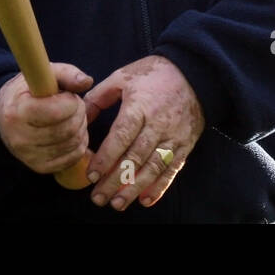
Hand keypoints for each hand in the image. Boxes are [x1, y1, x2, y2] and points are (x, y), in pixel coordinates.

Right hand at [0, 63, 92, 174]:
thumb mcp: (42, 74)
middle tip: (75, 105)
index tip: (68, 95)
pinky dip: (79, 144)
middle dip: (79, 114)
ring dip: (81, 128)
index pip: (56, 112)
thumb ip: (66, 74)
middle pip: (67, 129)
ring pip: (73, 144)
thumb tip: (86, 81)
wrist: (5, 117)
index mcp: (17, 111)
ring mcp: (28, 156)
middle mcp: (19, 138)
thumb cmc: (28, 92)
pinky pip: (72, 158)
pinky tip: (72, 132)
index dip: (71, 101)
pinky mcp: (39, 167)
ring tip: (73, 117)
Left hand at [83, 55, 204, 210]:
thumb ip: (99, 97)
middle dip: (115, 180)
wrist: (194, 71)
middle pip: (135, 157)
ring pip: (153, 167)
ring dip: (134, 188)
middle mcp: (158, 124)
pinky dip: (160, 187)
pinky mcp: (185, 144)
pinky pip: (172, 169)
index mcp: (140, 106)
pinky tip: (145, 200)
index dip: (106, 157)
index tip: (91, 174)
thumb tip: (80, 119)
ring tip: (117, 203)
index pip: (122, 136)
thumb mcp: (123, 76)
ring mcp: (174, 136)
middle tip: (98, 198)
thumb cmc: (154, 74)